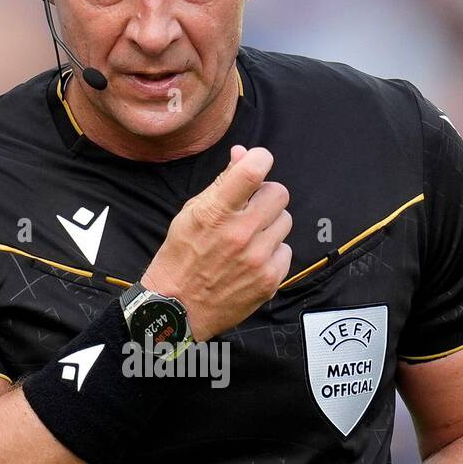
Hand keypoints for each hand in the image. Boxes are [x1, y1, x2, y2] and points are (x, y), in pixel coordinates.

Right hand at [141, 143, 291, 341]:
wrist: (177, 308)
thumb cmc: (181, 258)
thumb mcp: (190, 214)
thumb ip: (221, 183)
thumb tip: (242, 154)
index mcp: (216, 213)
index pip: (253, 170)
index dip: (260, 159)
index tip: (257, 163)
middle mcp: (240, 234)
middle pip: (279, 193)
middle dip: (265, 197)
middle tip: (249, 211)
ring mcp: (258, 259)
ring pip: (285, 221)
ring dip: (270, 225)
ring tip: (248, 240)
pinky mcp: (270, 280)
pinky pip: (286, 251)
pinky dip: (272, 253)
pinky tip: (251, 261)